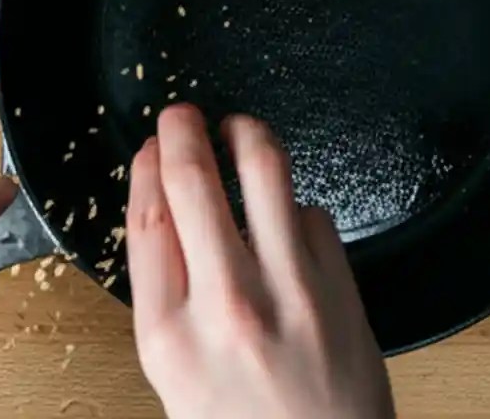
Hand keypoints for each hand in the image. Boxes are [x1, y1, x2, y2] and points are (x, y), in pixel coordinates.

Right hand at [126, 105, 394, 418]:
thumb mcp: (177, 377)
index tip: (152, 147)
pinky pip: (314, 214)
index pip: (148, 220)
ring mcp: (291, 292)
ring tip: (240, 127)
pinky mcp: (341, 288)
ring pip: (264, 175)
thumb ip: (167, 299)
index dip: (149, 168)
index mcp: (170, 335)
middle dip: (185, 131)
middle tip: (184, 113)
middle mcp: (227, 305)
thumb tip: (168, 216)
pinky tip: (287, 213)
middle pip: (195, 182)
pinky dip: (296, 203)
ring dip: (248, 135)